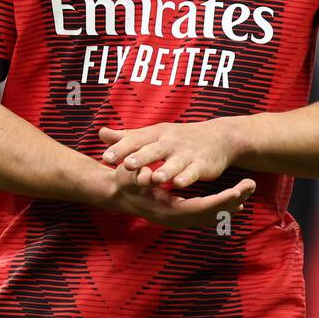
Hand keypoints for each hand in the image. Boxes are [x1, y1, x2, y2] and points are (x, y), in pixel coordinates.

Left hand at [98, 118, 240, 189]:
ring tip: (154, 178)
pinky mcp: (201, 164)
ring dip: (165, 170)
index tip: (106, 157)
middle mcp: (170, 142)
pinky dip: (186, 177)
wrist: (218, 137)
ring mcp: (186, 153)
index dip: (121, 148)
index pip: (136, 140)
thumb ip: (127, 136)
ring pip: (173, 163)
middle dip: (141, 157)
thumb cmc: (179, 138)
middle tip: (126, 165)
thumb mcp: (153, 134)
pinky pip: (192, 172)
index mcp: (156, 134)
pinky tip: (178, 184)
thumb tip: (100, 133)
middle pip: (153, 150)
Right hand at [98, 160, 255, 229]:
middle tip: (250, 185)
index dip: (219, 201)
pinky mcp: (182, 216)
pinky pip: (206, 215)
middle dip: (232, 200)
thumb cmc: (124, 181)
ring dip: (231, 203)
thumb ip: (138, 176)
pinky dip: (222, 208)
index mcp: (167, 211)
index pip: (199, 208)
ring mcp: (180, 220)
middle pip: (210, 213)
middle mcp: (176, 219)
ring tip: (248, 189)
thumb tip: (146, 176)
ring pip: (211, 216)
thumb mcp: (128, 176)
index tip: (237, 192)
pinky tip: (237, 202)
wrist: (118, 194)